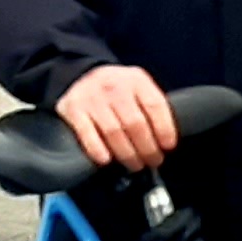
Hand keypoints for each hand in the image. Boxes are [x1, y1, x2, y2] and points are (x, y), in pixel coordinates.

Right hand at [56, 64, 176, 172]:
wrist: (80, 76)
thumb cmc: (116, 89)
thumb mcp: (137, 87)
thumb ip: (151, 107)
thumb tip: (166, 140)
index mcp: (136, 79)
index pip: (155, 105)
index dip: (164, 129)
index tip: (168, 146)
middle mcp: (114, 86)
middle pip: (135, 123)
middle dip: (147, 148)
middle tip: (152, 161)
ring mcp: (93, 98)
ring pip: (114, 132)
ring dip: (127, 154)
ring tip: (135, 164)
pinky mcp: (74, 109)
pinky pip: (88, 134)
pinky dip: (98, 150)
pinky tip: (106, 160)